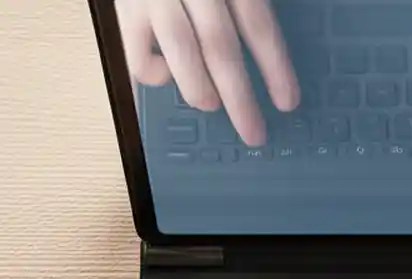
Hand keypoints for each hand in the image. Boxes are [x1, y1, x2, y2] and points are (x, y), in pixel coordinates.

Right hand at [116, 0, 298, 145]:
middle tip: (254, 131)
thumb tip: (271, 49)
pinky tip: (168, 76)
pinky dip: (156, 73)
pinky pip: (138, 51)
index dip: (276, 68)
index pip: (258, 25)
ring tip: (212, 106)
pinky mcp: (123, 8)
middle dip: (240, 96)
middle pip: (220, 46)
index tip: (288, 103)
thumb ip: (247, 5)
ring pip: (180, 49)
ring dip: (200, 89)